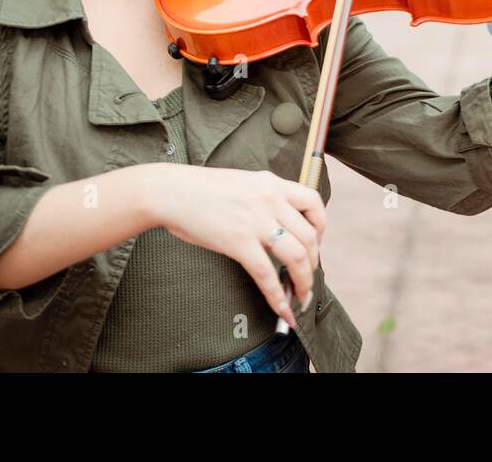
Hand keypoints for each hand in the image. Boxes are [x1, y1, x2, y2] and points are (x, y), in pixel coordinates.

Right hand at [147, 164, 326, 328]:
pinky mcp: (238, 242)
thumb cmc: (201, 190)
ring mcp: (256, 221)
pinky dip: (278, 296)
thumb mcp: (243, 183)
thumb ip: (264, 199)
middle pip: (310, 236)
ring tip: (301, 297)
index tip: (315, 244)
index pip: (314, 202)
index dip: (321, 228)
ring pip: (297, 256)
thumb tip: (279, 225)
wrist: (171, 191)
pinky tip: (281, 308)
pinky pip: (267, 274)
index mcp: (272, 183)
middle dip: (314, 263)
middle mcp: (270, 199)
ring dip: (304, 282)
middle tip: (307, 278)